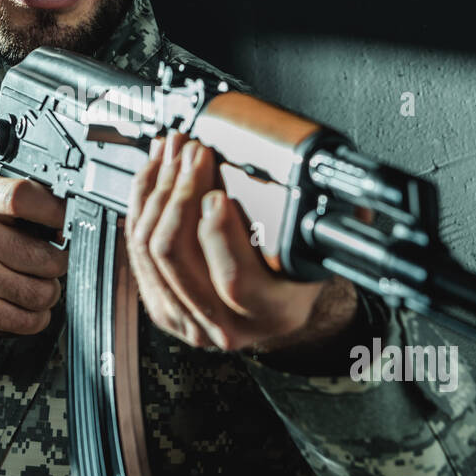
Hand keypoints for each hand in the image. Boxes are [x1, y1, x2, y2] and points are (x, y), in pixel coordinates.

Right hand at [0, 175, 67, 335]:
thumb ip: (21, 203)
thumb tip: (73, 221)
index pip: (23, 197)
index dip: (56, 212)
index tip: (69, 223)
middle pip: (47, 257)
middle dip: (57, 263)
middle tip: (47, 261)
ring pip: (43, 293)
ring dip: (48, 292)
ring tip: (34, 283)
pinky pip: (28, 320)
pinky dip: (35, 316)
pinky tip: (23, 304)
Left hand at [126, 132, 357, 351]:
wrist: (275, 309)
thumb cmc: (296, 278)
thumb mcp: (315, 253)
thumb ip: (318, 226)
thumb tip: (340, 194)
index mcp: (269, 312)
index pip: (233, 278)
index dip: (218, 233)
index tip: (218, 193)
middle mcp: (222, 323)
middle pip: (177, 255)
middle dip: (180, 192)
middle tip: (194, 154)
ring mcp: (184, 316)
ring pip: (149, 248)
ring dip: (158, 190)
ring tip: (173, 152)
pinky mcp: (160, 301)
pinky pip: (135, 248)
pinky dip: (142, 202)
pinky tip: (154, 172)